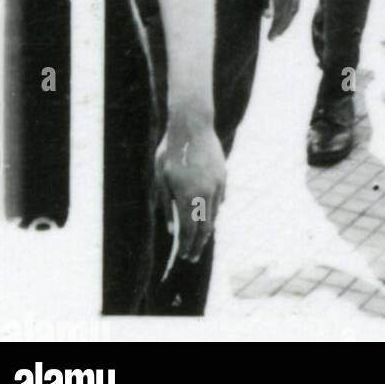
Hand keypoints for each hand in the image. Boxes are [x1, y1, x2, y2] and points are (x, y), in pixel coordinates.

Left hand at [156, 122, 225, 264]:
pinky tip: (209, 215)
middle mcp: (206, 194)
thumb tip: (171, 231)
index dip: (186, 246)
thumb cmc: (171, 153)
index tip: (183, 256)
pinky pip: (219, 199)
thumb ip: (166, 207)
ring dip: (207, 230)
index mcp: (188, 197)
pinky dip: (214, 211)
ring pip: (214, 215)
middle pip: (204, 227)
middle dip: (198, 244)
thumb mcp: (162, 180)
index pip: (189, 231)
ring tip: (201, 240)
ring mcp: (217, 185)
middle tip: (193, 256)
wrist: (192, 127)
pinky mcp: (223, 176)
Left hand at [260, 0, 303, 38]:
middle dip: (282, 27)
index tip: (270, 38)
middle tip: (274, 38)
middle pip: (290, 14)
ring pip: (296, 8)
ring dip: (288, 20)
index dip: (276, 28)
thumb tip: (267, 16)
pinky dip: (293, 9)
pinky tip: (288, 13)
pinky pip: (299, 0)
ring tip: (281, 28)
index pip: (280, 15)